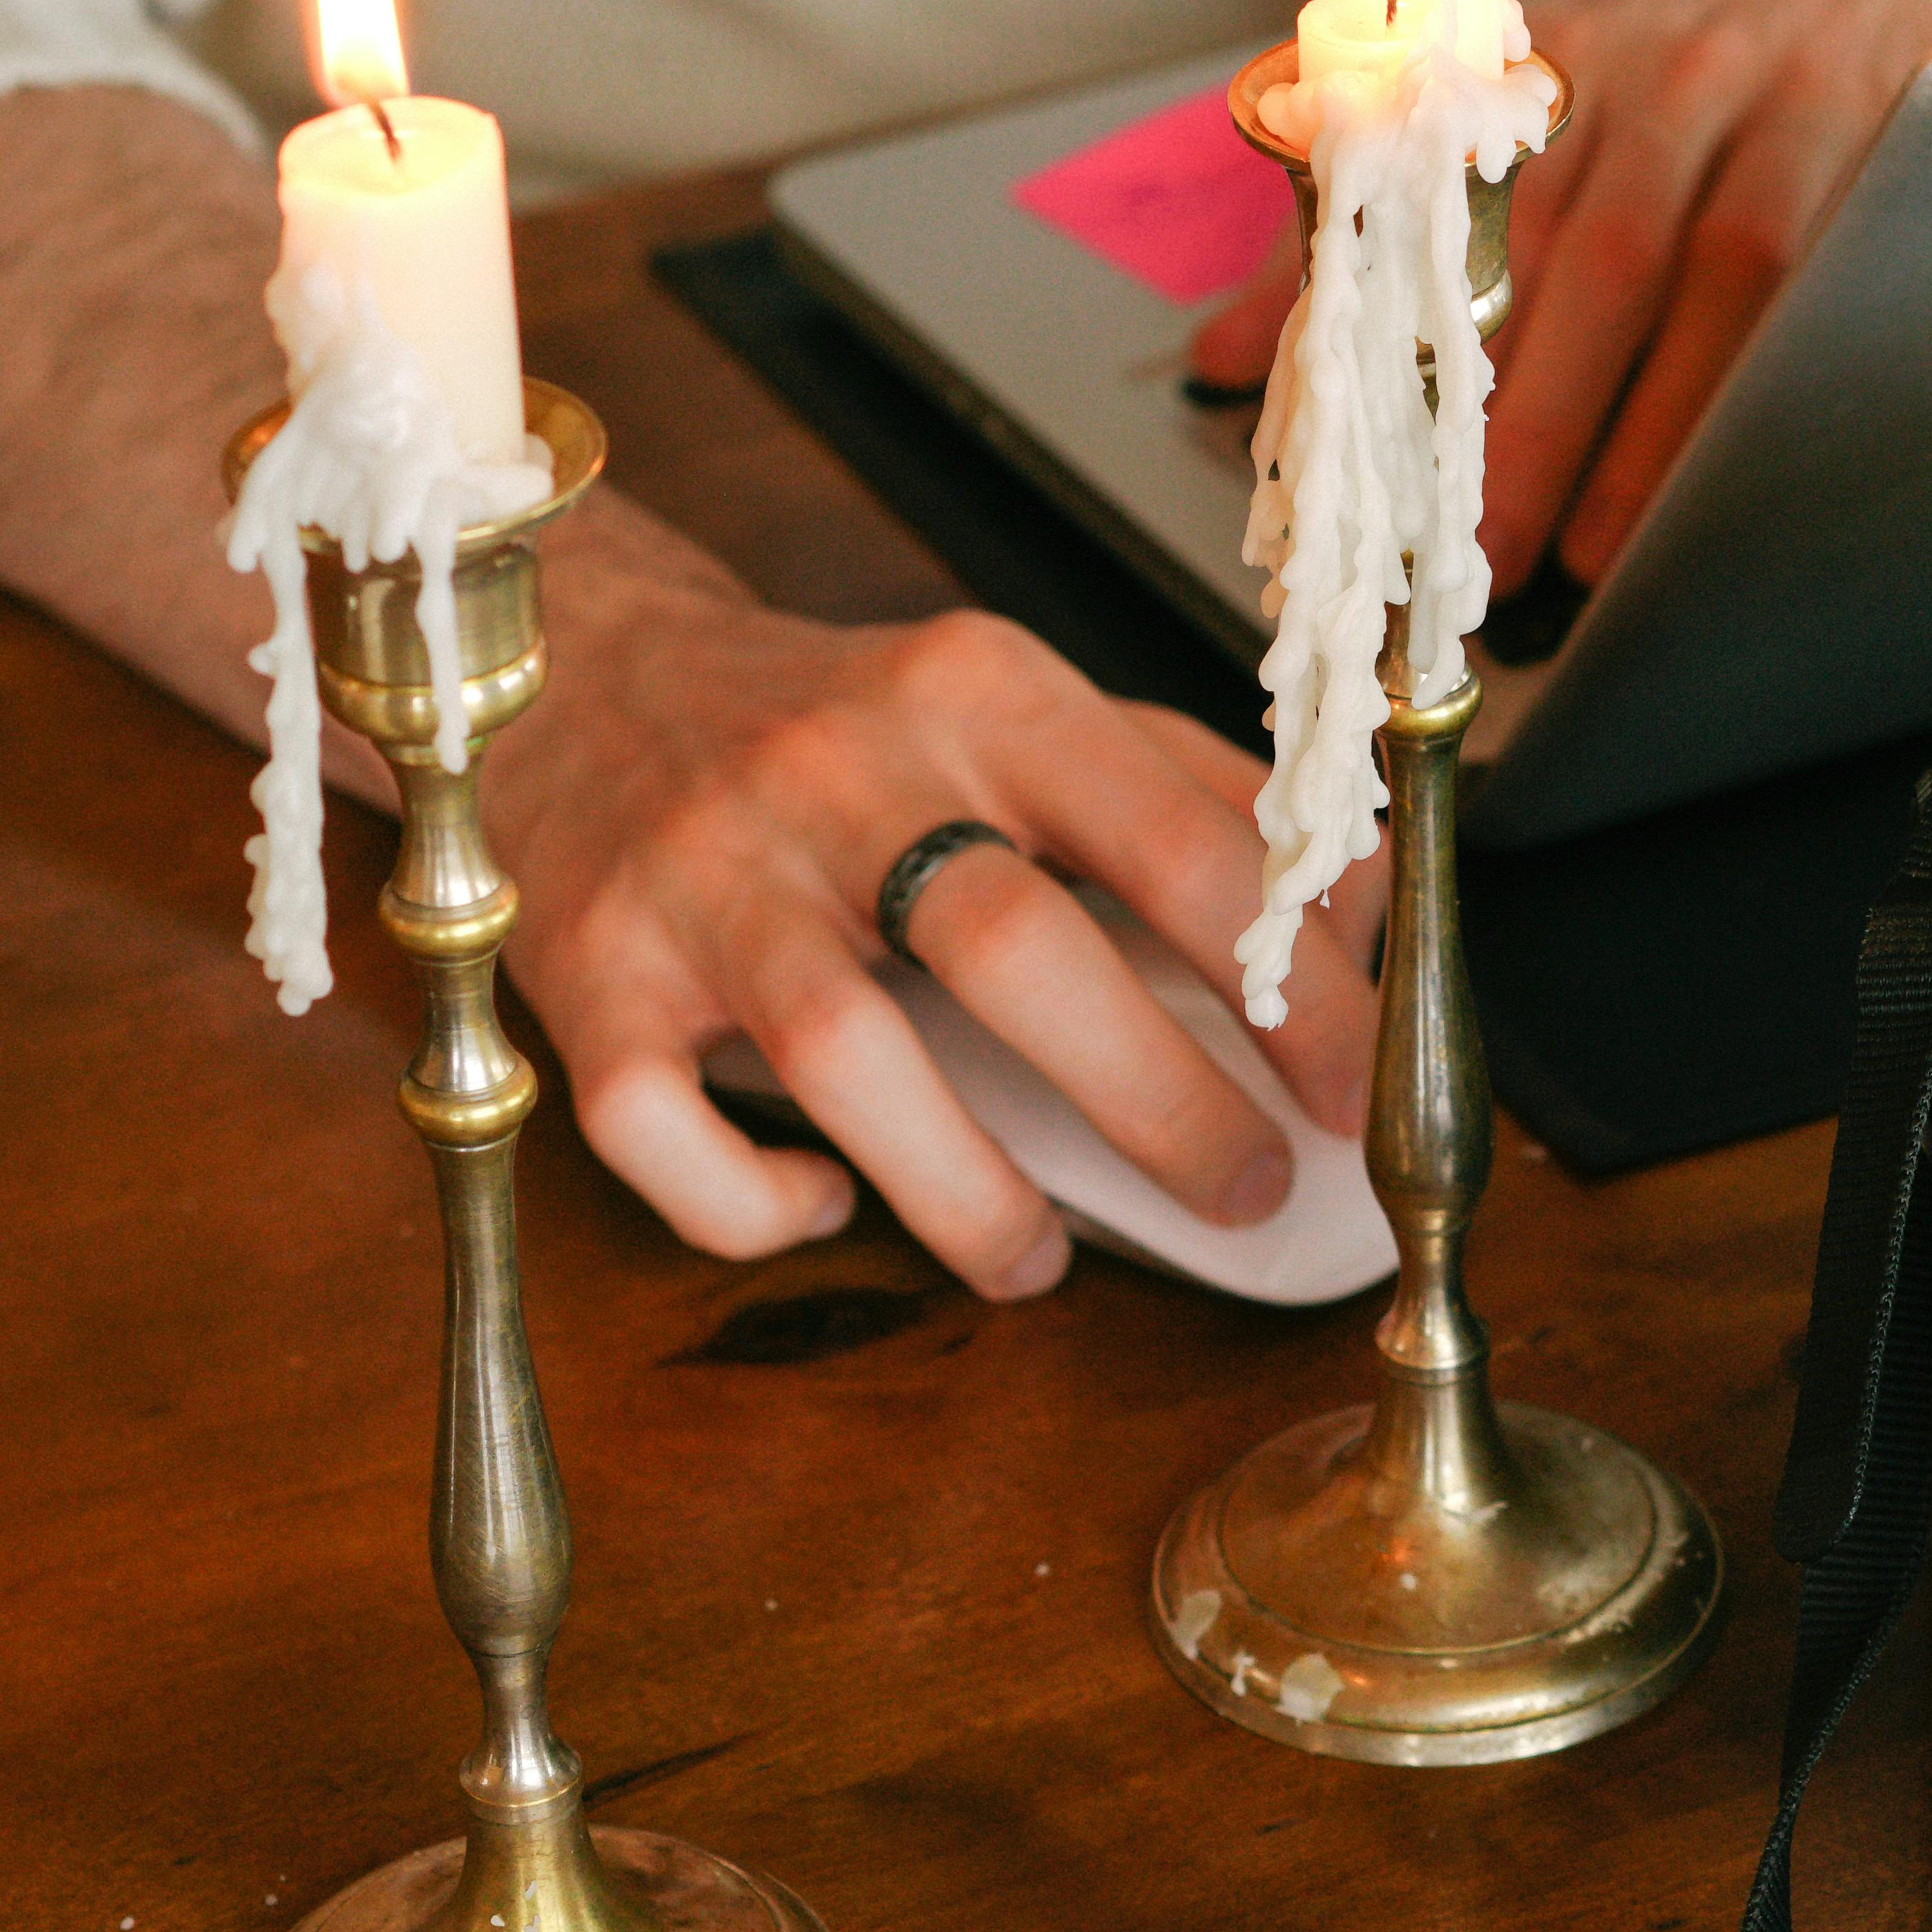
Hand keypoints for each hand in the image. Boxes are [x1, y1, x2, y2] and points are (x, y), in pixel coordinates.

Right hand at [489, 511, 1378, 1296]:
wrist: (583, 670)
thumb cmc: (845, 723)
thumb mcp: (1024, 704)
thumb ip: (1189, 793)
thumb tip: (1347, 912)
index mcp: (980, 695)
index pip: (1174, 845)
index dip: (1286, 984)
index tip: (1348, 1088)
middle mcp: (838, 773)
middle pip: (1018, 949)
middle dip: (1158, 1100)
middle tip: (1243, 1190)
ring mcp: (703, 877)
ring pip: (843, 1052)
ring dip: (966, 1189)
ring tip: (1040, 1261)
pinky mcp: (591, 973)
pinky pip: (659, 1128)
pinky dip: (752, 1200)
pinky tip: (827, 1205)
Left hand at [1187, 0, 1931, 588]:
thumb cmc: (1708, 8)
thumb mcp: (1531, 69)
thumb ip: (1374, 195)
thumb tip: (1229, 351)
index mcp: (1530, 54)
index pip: (1420, 195)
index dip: (1371, 327)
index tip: (1336, 450)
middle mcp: (1637, 64)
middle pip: (1552, 249)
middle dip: (1499, 412)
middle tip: (1457, 547)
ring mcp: (1753, 96)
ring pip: (1673, 271)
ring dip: (1620, 424)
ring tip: (1572, 551)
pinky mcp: (1855, 130)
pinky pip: (1792, 277)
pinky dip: (1740, 387)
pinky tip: (1716, 479)